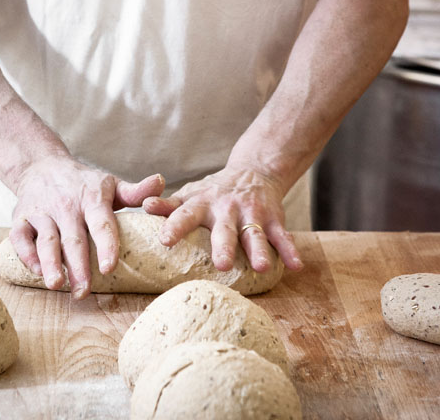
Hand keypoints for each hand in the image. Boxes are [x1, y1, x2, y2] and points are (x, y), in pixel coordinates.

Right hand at [9, 157, 164, 299]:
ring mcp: (42, 211)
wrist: (43, 165)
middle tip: (83, 292)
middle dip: (78, 266)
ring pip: (46, 240)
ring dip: (51, 263)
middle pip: (73, 238)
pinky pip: (21, 237)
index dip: (105, 244)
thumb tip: (162, 182)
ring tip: (57, 285)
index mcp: (92, 198)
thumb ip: (136, 191)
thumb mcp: (110, 184)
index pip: (101, 222)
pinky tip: (37, 271)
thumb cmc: (84, 183)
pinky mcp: (21, 217)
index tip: (109, 267)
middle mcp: (66, 205)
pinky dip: (27, 255)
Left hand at [142, 166, 302, 272]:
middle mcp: (227, 209)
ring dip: (259, 250)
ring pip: (255, 234)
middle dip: (223, 245)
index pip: (185, 214)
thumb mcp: (189, 194)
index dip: (175, 226)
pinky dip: (290, 251)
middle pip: (224, 229)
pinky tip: (296, 267)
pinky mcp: (273, 219)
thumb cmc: (212, 192)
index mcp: (203, 203)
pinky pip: (283, 237)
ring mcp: (252, 214)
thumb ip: (168, 205)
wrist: (252, 172)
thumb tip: (143, 206)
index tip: (165, 240)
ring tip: (261, 267)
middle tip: (222, 263)